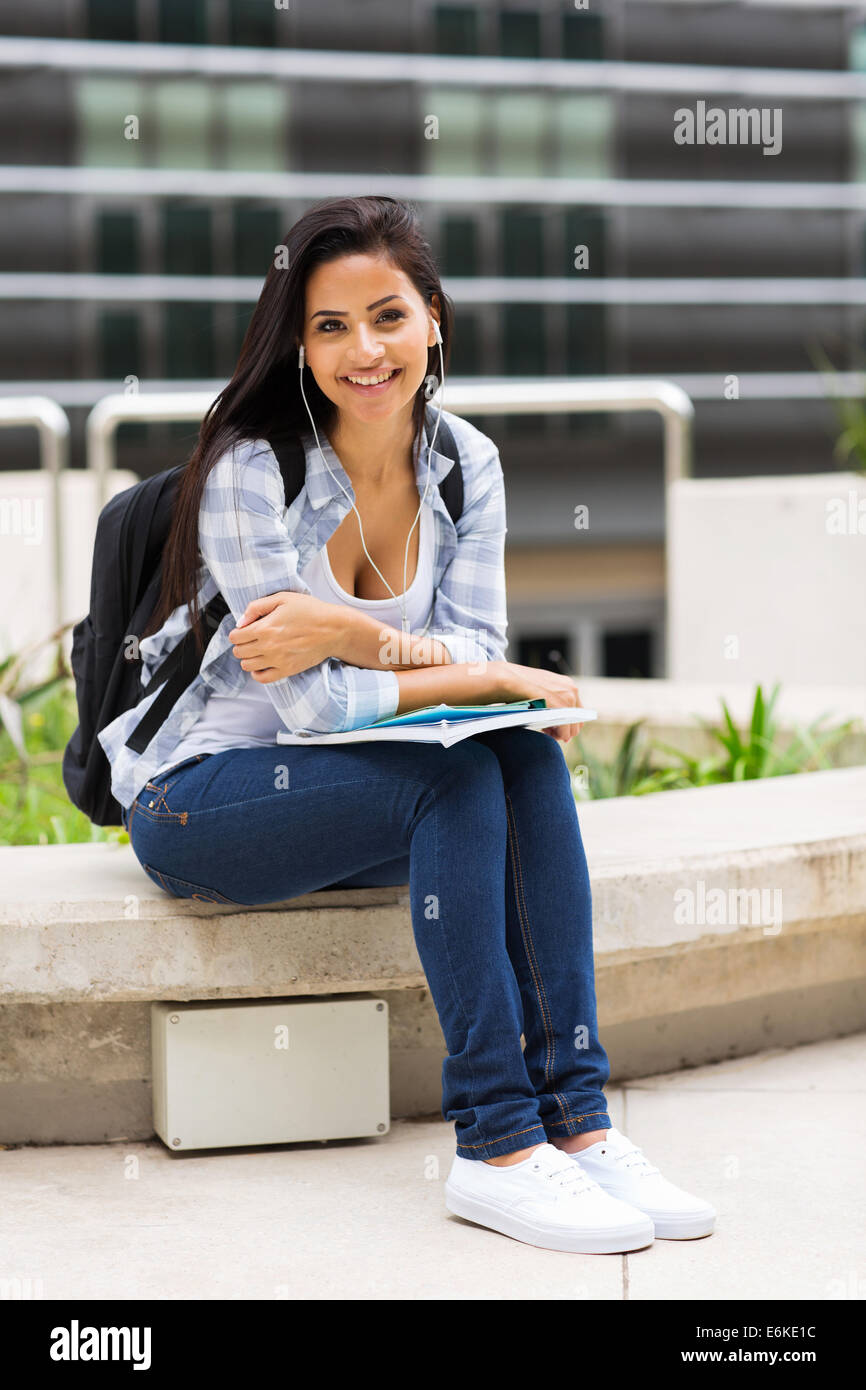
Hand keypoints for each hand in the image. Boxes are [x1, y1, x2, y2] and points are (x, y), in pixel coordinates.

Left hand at [228, 590, 342, 681]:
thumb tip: (240, 622)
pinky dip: (257, 673)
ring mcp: (277, 661)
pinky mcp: (287, 670)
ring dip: (248, 658)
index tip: (244, 629)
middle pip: (239, 652)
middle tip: (251, 639)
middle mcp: (268, 647)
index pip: (235, 637)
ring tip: (257, 650)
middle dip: (241, 644)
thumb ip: (256, 607)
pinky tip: (262, 664)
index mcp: (265, 628)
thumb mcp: (282, 598)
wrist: (334, 629)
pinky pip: (262, 678)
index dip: (237, 632)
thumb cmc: (310, 611)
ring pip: (247, 665)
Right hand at [495, 660, 586, 744]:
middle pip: (577, 720)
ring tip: (546, 732)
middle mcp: (572, 690)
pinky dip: (558, 735)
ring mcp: (569, 698)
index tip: (553, 727)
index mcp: (568, 684)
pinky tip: (546, 733)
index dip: (567, 723)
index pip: (576, 710)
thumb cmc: (519, 684)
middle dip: (564, 730)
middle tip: (549, 731)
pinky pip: (566, 730)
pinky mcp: (562, 707)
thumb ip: (552, 699)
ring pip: (573, 727)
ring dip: (560, 734)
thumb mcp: (541, 688)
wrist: (509, 679)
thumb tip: (555, 714)